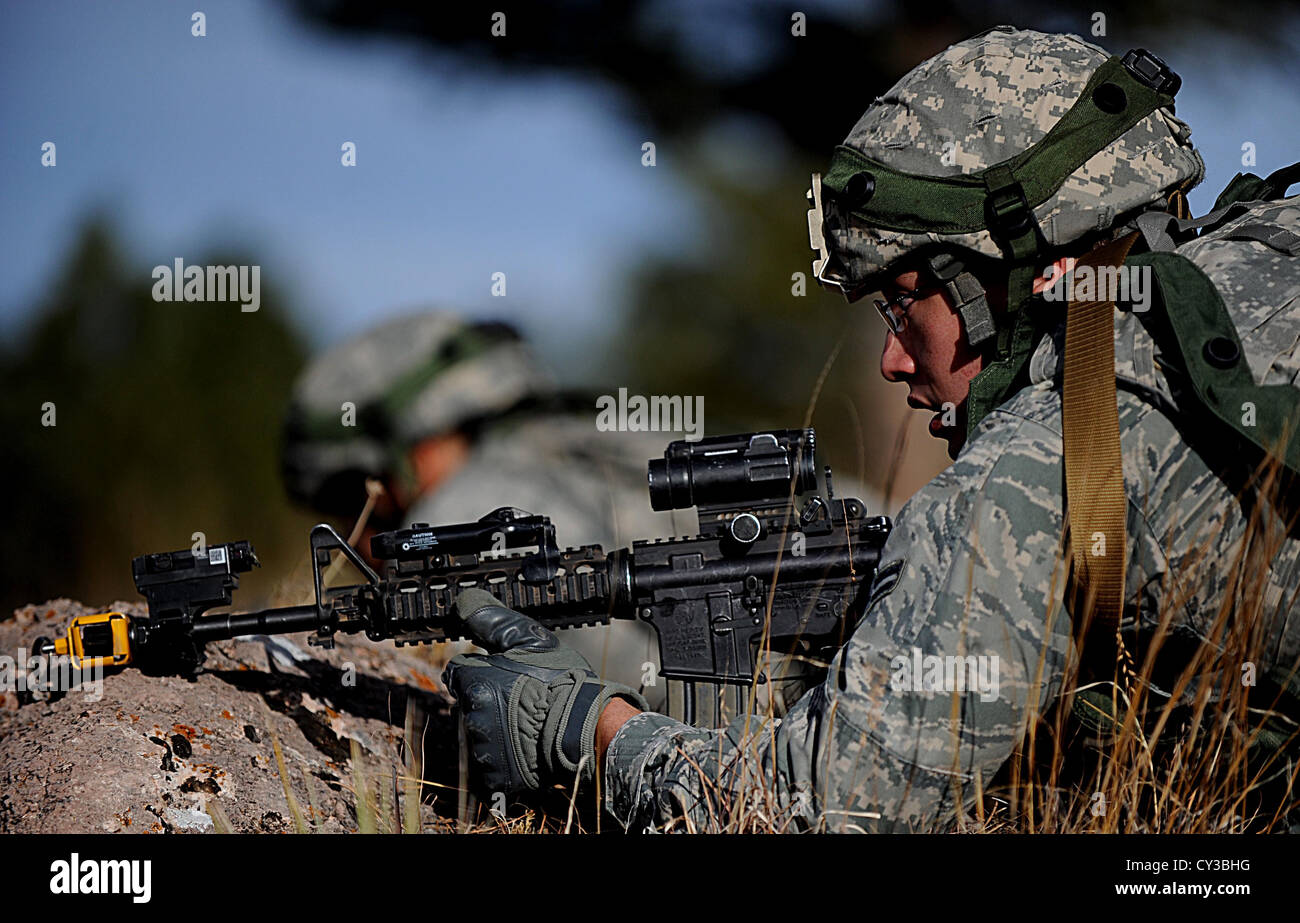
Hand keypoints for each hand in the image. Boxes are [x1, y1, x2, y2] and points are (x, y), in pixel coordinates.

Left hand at [441, 588, 647, 796]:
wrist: (585, 727)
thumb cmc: (561, 682)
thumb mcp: (529, 639)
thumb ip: (491, 620)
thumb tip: (465, 600)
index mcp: (475, 683)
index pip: (459, 671)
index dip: (480, 669)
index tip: (501, 673)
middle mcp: (472, 717)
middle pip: (469, 703)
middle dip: (487, 699)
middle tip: (521, 698)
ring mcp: (482, 749)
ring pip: (479, 733)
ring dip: (496, 727)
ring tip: (528, 721)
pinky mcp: (495, 775)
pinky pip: (491, 764)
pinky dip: (504, 757)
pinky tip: (526, 745)